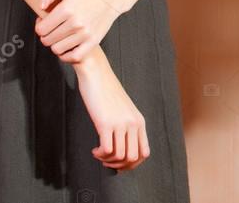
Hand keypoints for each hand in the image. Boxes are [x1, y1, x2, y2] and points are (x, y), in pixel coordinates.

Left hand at [35, 0, 124, 64]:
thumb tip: (41, 6)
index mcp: (67, 9)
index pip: (41, 29)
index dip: (40, 25)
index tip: (46, 21)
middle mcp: (76, 22)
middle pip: (47, 41)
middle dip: (47, 35)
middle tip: (54, 27)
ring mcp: (85, 34)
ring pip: (57, 50)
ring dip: (56, 43)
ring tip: (61, 35)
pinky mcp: (93, 42)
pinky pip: (72, 57)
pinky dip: (67, 55)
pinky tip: (68, 45)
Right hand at [74, 48, 150, 170]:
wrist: (97, 73)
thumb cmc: (107, 93)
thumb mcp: (122, 111)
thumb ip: (126, 127)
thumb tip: (121, 152)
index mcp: (139, 121)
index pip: (144, 153)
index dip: (131, 165)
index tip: (117, 162)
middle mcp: (133, 123)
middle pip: (133, 159)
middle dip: (118, 166)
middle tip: (106, 161)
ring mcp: (121, 123)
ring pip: (120, 157)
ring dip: (107, 161)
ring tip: (99, 153)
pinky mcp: (106, 123)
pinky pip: (107, 151)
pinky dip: (100, 155)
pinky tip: (94, 149)